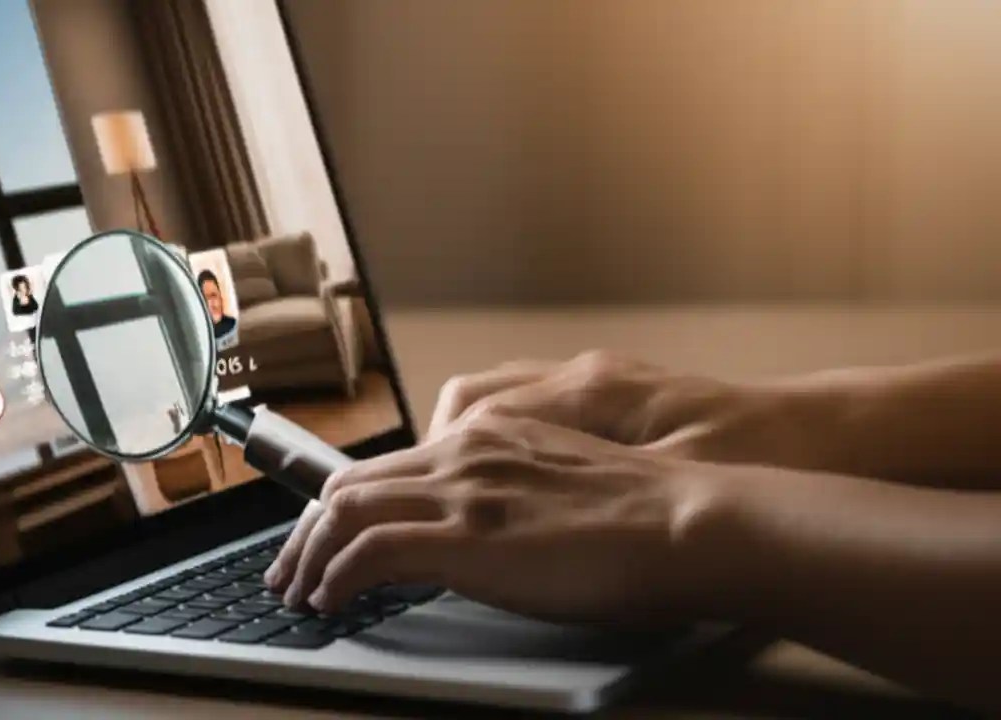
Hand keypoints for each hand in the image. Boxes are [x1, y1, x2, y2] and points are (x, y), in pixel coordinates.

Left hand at [265, 411, 724, 619]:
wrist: (694, 523)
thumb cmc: (653, 518)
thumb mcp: (568, 486)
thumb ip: (517, 494)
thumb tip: (492, 532)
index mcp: (490, 435)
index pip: (390, 465)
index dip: (346, 503)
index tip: (327, 534)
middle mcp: (465, 451)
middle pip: (353, 483)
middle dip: (310, 529)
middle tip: (293, 567)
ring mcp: (462, 491)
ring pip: (346, 510)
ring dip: (310, 554)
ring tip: (297, 590)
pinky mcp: (465, 537)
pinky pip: (368, 550)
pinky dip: (335, 575)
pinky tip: (329, 599)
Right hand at [430, 351, 820, 470]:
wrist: (832, 435)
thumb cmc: (762, 457)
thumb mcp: (672, 484)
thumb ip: (586, 489)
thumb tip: (512, 510)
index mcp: (593, 392)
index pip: (476, 412)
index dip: (431, 458)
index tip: (405, 501)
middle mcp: (587, 376)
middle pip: (474, 397)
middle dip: (431, 448)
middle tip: (411, 501)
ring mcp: (603, 382)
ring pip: (500, 396)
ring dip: (466, 440)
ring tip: (446, 491)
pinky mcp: (621, 397)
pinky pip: (534, 406)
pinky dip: (503, 437)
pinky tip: (510, 477)